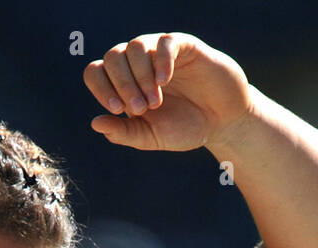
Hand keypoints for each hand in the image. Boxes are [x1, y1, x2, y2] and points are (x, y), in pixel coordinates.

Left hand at [84, 32, 253, 152]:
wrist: (222, 122)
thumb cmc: (184, 128)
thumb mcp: (149, 136)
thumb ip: (123, 132)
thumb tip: (95, 123)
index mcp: (124, 83)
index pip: (96, 72)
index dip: (100, 88)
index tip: (118, 110)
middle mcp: (138, 64)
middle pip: (112, 57)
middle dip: (123, 85)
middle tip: (142, 109)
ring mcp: (160, 53)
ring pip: (135, 46)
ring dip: (140, 76)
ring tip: (155, 102)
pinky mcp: (185, 46)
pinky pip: (166, 42)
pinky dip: (161, 61)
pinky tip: (165, 81)